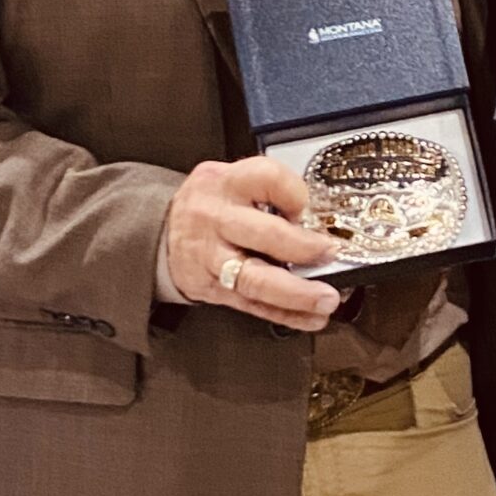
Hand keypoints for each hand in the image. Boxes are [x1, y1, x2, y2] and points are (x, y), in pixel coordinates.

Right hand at [166, 156, 340, 330]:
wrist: (163, 230)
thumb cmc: (211, 203)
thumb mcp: (233, 179)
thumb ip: (272, 191)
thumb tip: (321, 220)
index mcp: (226, 182)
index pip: (268, 178)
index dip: (296, 194)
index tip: (309, 207)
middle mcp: (217, 218)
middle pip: (265, 234)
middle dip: (304, 248)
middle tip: (331, 254)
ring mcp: (212, 257)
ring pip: (257, 279)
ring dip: (298, 293)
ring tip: (327, 297)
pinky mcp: (213, 288)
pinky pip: (253, 305)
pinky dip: (287, 314)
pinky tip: (311, 317)